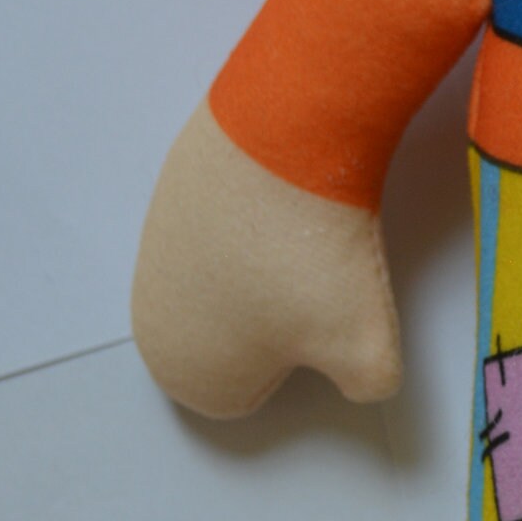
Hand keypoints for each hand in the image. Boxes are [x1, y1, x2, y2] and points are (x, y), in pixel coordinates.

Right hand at [131, 101, 402, 416]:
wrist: (288, 133)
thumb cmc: (314, 251)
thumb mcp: (368, 350)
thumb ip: (367, 385)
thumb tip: (360, 373)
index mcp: (184, 369)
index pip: (259, 387)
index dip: (305, 352)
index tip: (319, 312)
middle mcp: (153, 312)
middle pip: (245, 333)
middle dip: (286, 312)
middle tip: (316, 273)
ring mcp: (157, 245)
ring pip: (241, 276)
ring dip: (275, 260)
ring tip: (306, 229)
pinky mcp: (174, 189)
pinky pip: (233, 222)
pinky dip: (259, 213)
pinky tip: (285, 193)